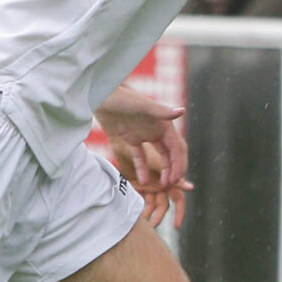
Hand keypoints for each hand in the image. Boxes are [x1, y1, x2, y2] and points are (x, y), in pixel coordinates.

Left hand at [97, 90, 189, 227]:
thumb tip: (181, 111)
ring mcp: (143, 134)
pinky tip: (143, 181)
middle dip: (173, 170)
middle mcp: (156, 129)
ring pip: (157, 156)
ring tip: (160, 186)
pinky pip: (139, 157)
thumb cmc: (121, 96)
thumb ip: (161, 111)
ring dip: (161, 170)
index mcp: (163, 123)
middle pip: (170, 154)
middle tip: (170, 186)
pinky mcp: (130, 138)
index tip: (178, 178)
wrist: (100, 95)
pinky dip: (142, 168)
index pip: (176, 147)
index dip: (179, 163)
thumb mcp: (141, 105)